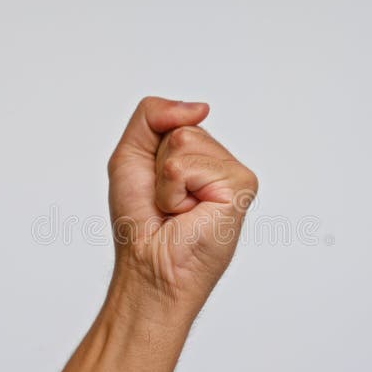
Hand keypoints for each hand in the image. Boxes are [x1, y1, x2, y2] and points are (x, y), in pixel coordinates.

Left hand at [107, 97, 257, 324]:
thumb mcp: (131, 155)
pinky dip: (174, 191)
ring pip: (185, 140)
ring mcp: (233, 174)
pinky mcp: (240, 186)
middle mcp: (219, 162)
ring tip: (178, 209)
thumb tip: (200, 108)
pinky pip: (189, 165)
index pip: (175, 119)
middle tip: (168, 201)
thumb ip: (153, 115)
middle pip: (181, 127)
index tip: (154, 186)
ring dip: (166, 180)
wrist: (149, 264)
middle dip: (158, 165)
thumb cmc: (141, 222)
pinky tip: (188, 213)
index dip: (150, 151)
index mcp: (198, 155)